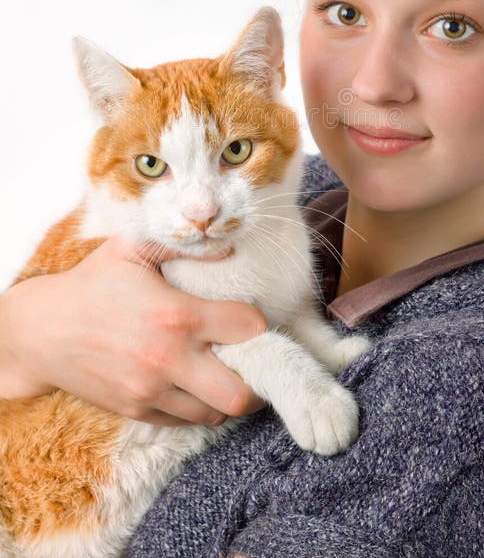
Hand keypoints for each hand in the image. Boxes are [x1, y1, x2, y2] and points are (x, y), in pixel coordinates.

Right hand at [0, 235, 266, 424]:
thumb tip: (229, 249)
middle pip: (239, 394)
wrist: (42, 330)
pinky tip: (194, 383)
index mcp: (176, 315)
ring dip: (225, 395)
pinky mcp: (136, 410)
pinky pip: (184, 421)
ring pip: (214, 414)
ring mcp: (151, 391)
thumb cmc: (92, 282)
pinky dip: (196, 406)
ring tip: (224, 372)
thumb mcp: (133, 247)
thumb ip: (183, 245)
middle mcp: (168, 359)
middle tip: (253, 362)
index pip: (247, 328)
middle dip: (255, 379)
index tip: (252, 319)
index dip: (258, 323)